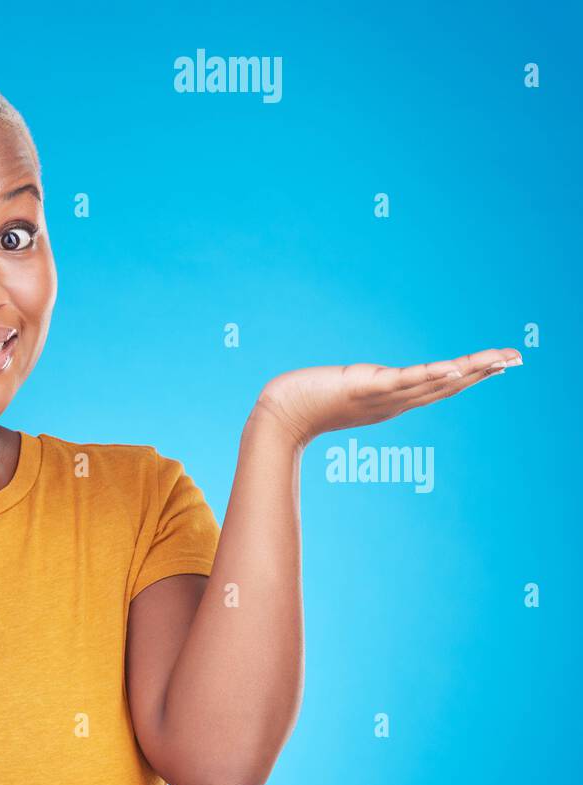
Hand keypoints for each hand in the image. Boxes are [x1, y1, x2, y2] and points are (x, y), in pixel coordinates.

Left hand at [255, 347, 523, 449]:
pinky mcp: (365, 387)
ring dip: (469, 371)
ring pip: (433, 382)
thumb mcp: (343, 393)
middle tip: (517, 358)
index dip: (469, 377)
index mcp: (389, 402)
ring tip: (500, 360)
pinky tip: (456, 369)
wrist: (277, 417)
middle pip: (446, 386)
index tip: (497, 365)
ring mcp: (380, 396)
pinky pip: (405, 381)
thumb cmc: (302, 404)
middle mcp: (391, 402)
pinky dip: (431, 375)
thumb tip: (360, 380)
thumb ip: (358, 389)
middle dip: (483, 372)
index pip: (437, 387)